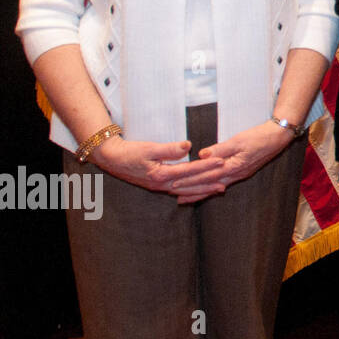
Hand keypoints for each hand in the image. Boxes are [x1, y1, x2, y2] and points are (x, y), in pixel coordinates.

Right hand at [91, 135, 226, 199]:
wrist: (112, 159)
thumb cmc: (130, 152)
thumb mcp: (149, 148)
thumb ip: (169, 149)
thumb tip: (188, 146)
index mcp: (161, 174)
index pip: (190, 170)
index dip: (207, 166)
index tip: (221, 161)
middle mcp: (162, 184)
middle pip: (191, 184)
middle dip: (210, 181)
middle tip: (226, 180)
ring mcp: (160, 187)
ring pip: (187, 190)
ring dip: (204, 190)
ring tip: (220, 189)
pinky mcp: (159, 185)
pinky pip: (180, 191)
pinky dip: (192, 192)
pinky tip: (201, 191)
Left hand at [183, 120, 296, 203]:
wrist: (278, 137)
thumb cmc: (259, 136)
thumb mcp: (239, 140)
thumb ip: (220, 149)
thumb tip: (202, 155)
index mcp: (233, 166)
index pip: (206, 176)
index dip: (190, 180)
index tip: (174, 184)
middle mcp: (236, 174)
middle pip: (209, 185)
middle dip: (191, 191)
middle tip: (174, 196)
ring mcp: (239, 175)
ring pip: (215, 187)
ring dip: (199, 192)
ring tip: (184, 198)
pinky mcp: (241, 172)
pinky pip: (221, 184)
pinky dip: (211, 188)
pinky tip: (206, 190)